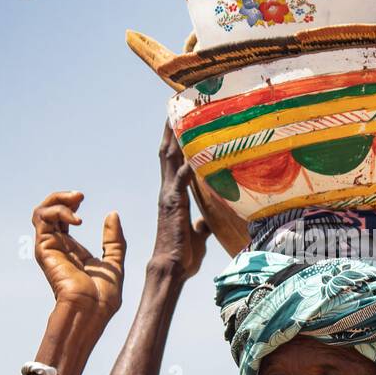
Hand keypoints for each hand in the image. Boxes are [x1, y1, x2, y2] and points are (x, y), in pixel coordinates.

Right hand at [32, 191, 125, 319]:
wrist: (91, 309)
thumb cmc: (102, 295)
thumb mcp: (115, 261)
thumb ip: (113, 239)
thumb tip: (112, 214)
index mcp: (71, 250)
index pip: (62, 219)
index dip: (69, 204)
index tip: (82, 198)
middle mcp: (57, 247)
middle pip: (48, 212)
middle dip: (62, 197)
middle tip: (80, 196)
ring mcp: (49, 247)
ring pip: (40, 212)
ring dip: (57, 199)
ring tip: (77, 200)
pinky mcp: (44, 248)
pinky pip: (42, 219)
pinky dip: (59, 211)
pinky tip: (77, 218)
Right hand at [152, 123, 210, 279]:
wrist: (173, 267)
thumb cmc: (185, 253)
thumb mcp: (198, 234)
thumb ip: (202, 223)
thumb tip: (208, 221)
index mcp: (174, 194)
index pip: (173, 161)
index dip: (175, 140)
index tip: (179, 120)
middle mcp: (168, 190)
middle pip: (167, 153)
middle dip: (170, 129)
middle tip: (175, 106)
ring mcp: (169, 196)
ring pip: (169, 160)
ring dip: (173, 138)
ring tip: (177, 116)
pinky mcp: (174, 205)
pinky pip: (180, 180)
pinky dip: (186, 166)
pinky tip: (192, 152)